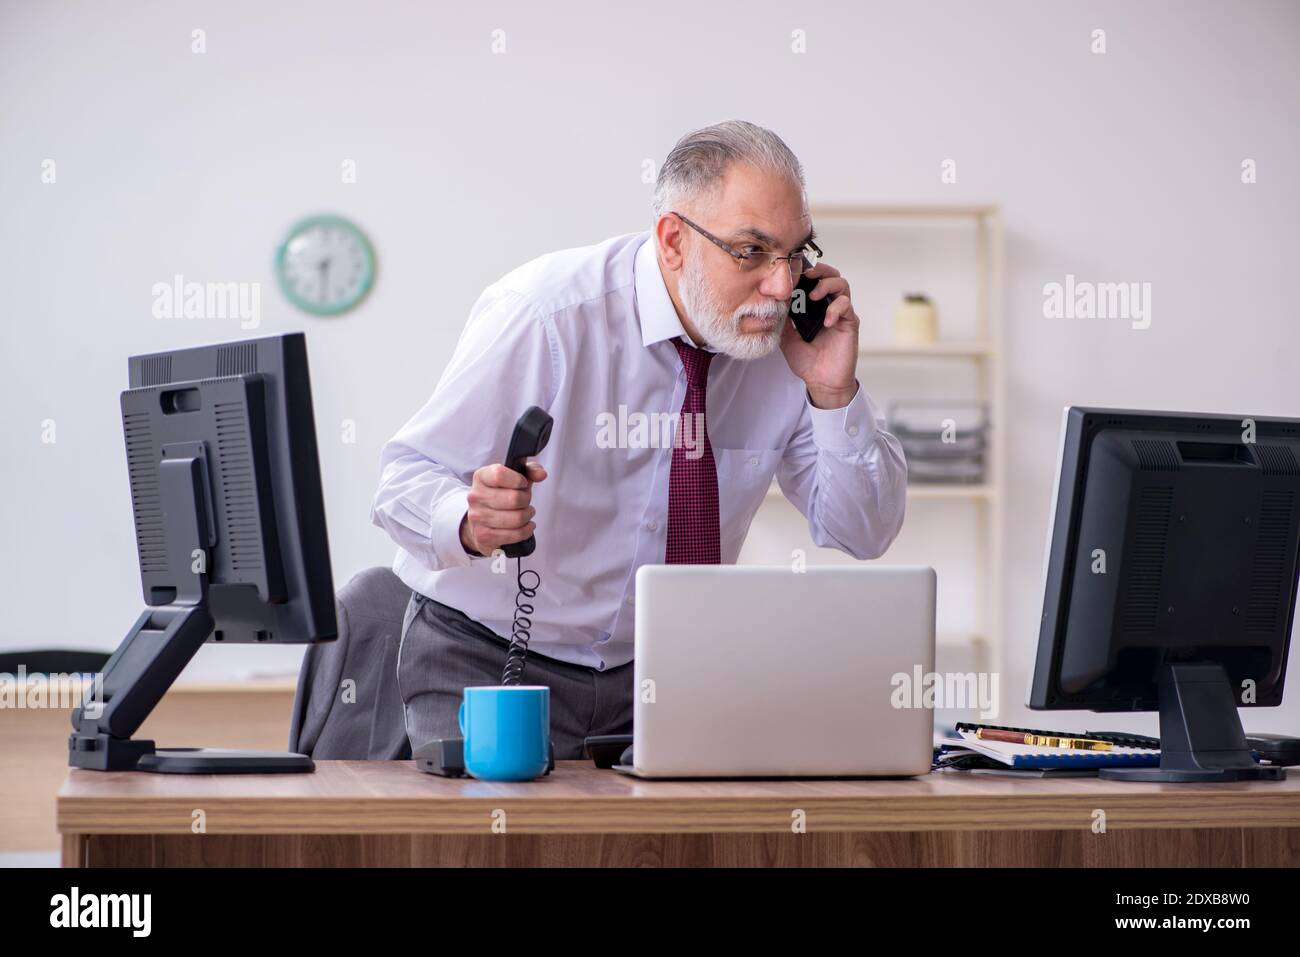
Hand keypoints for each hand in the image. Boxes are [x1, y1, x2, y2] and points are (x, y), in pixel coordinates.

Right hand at [459, 460, 546, 556]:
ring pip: (517, 518)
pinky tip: (526, 525)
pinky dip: (526, 530)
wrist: (482, 520)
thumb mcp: (514, 478)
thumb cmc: (501, 495)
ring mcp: (478, 517)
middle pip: (514, 498)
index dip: (518, 480)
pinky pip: (515, 534)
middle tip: (525, 501)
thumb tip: (541, 474)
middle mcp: (476, 497)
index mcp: (481, 477)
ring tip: (526, 513)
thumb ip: (530, 471)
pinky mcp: (484, 536)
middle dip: (526, 500)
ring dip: (527, 516)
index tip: (522, 484)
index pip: (500, 475)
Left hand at [779, 261, 859, 408]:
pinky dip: (836, 308)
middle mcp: (828, 306)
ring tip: (816, 295)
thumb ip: (783, 320)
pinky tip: (826, 320)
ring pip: (842, 285)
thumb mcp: (787, 338)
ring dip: (828, 285)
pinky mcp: (850, 323)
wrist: (821, 382)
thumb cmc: (807, 362)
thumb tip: (774, 301)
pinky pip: (847, 306)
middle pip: (831, 276)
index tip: (793, 272)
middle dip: (820, 270)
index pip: (813, 281)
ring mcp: (841, 314)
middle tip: (808, 274)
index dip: (805, 273)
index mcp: (814, 307)